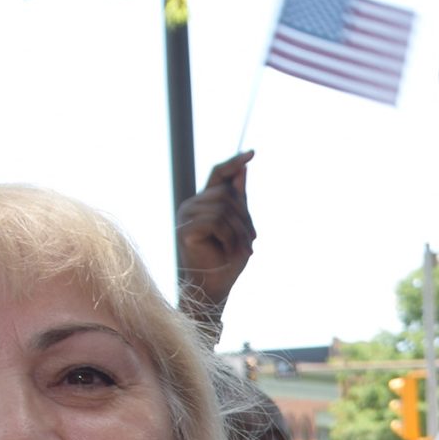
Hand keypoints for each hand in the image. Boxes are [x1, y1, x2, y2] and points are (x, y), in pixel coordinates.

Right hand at [176, 150, 256, 316]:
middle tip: (251, 241)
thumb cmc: (228, 260)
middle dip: (245, 218)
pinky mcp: (186, 230)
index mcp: (204, 201)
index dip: (234, 163)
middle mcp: (192, 204)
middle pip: (227, 193)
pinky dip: (230, 239)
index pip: (218, 173)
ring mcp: (186, 216)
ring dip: (240, 232)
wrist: (215, 287)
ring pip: (224, 208)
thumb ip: (239, 199)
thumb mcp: (239, 226)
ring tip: (242, 251)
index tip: (252, 152)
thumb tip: (242, 169)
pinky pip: (217, 223)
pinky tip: (229, 252)